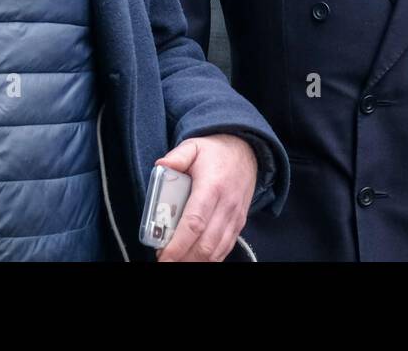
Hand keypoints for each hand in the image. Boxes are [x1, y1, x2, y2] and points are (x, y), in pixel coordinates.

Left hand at [154, 134, 256, 261]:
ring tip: (176, 260)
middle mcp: (226, 206)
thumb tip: (161, 166)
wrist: (247, 151)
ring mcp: (235, 217)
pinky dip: (210, 258)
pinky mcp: (239, 223)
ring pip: (215, 251)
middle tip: (164, 260)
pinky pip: (225, 248)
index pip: (195, 223)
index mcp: (212, 187)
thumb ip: (177, 157)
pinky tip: (194, 258)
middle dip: (183, 258)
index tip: (163, 255)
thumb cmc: (217, 151)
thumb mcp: (194, 146)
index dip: (178, 244)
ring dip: (195, 261)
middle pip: (205, 244)